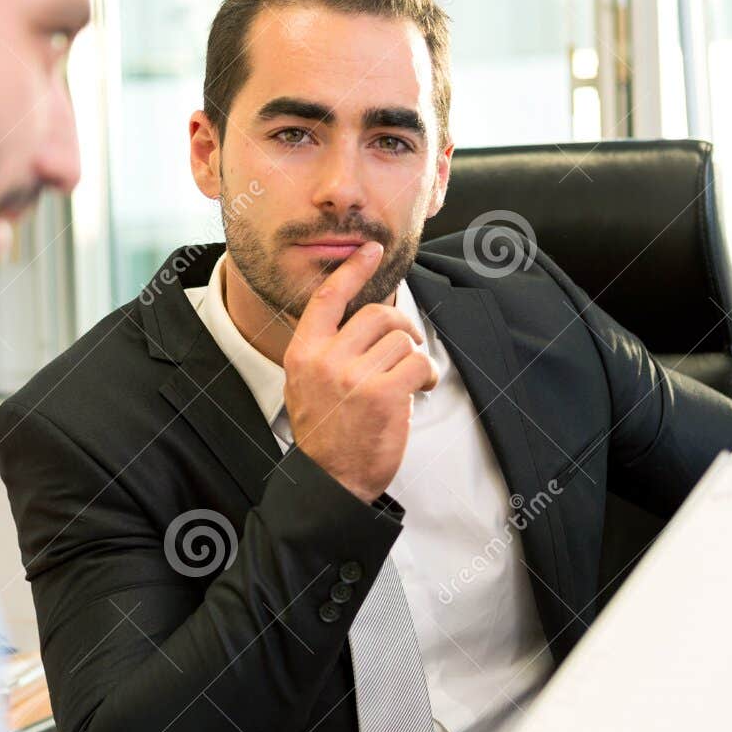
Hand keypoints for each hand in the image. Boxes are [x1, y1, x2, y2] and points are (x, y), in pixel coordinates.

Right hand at [284, 242, 438, 502]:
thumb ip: (324, 350)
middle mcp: (326, 359)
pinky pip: (418, 364)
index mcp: (304, 353)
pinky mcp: (383, 395)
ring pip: (402, 340)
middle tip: (409, 342)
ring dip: (414, 358)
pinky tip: (422, 390)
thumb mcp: (305, 385)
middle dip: (402, 325)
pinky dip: (427, 375)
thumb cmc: (325, 435)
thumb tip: (359, 318)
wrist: (331, 480)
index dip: (354, 269)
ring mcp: (354, 376)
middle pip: (378, 314)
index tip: (372, 251)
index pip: (329, 297)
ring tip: (410, 381)